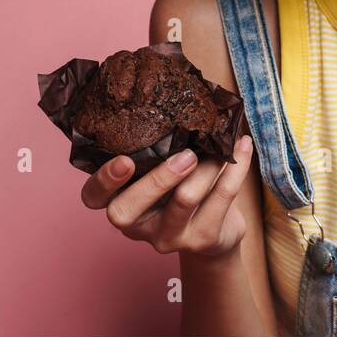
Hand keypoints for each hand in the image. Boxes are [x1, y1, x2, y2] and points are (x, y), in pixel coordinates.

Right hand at [80, 135, 254, 258]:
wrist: (214, 237)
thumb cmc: (180, 192)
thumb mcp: (161, 173)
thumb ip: (155, 150)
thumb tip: (172, 98)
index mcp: (120, 201)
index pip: (94, 198)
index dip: (104, 180)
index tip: (125, 160)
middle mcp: (137, 225)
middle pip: (129, 209)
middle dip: (158, 178)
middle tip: (186, 155)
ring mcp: (169, 236)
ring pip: (184, 200)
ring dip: (206, 168)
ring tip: (219, 148)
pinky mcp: (203, 239)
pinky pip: (222, 198)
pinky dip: (236, 167)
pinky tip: (242, 146)